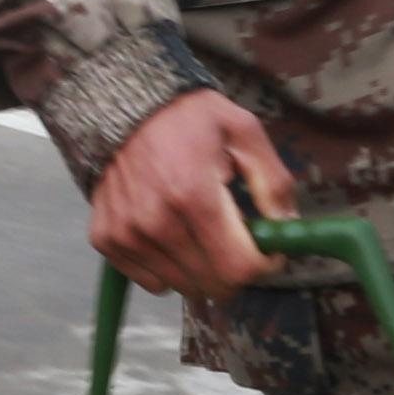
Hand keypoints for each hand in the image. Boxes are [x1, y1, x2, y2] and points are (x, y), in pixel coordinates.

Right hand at [90, 89, 295, 299]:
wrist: (125, 107)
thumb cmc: (190, 118)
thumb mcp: (244, 132)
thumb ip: (273, 182)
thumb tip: (287, 227)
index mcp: (194, 196)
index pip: (238, 268)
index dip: (264, 265)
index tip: (270, 250)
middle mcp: (155, 223)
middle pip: (213, 285)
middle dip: (237, 269)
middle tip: (239, 238)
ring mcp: (126, 235)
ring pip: (184, 287)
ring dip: (204, 268)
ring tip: (204, 228)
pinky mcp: (106, 241)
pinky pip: (151, 281)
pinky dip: (171, 267)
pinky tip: (174, 232)